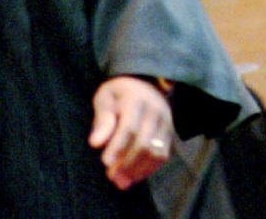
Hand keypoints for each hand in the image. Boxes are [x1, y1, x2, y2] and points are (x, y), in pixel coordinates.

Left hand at [88, 75, 173, 190]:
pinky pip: (163, 156)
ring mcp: (165, 123)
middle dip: (127, 164)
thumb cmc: (119, 93)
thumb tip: (95, 143)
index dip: (118, 147)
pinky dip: (149, 169)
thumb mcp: (105, 97)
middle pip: (144, 143)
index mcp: (136, 100)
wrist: (144, 84)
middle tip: (112, 177)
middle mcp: (155, 112)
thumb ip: (102, 119)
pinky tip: (134, 176)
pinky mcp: (170, 134)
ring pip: (156, 153)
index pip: (129, 128)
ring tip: (122, 181)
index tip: (105, 162)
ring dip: (138, 170)